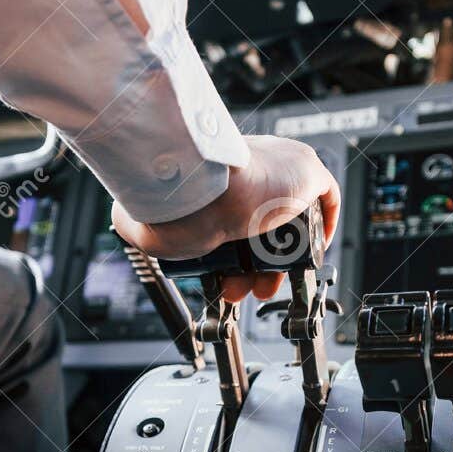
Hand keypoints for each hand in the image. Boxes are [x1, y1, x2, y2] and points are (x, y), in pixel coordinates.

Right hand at [112, 135, 340, 301]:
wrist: (193, 189)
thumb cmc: (167, 199)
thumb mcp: (140, 212)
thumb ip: (134, 216)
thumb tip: (127, 223)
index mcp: (214, 170)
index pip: (233, 206)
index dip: (230, 242)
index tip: (221, 263)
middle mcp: (249, 165)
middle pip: (264, 219)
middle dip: (252, 259)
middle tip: (240, 283)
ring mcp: (279, 167)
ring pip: (289, 222)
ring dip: (278, 260)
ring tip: (258, 285)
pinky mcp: (307, 171)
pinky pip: (325, 197)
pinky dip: (322, 225)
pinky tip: (308, 251)